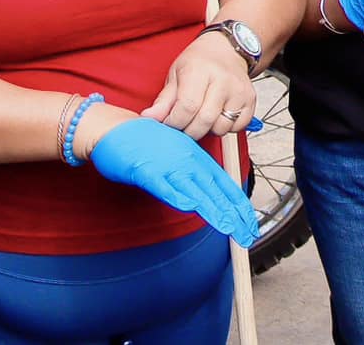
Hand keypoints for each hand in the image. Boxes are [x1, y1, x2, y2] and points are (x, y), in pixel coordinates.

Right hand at [86, 116, 258, 245]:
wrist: (114, 127)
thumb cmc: (144, 142)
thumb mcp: (176, 155)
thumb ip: (192, 174)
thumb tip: (205, 197)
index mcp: (196, 157)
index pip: (224, 184)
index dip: (239, 205)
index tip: (250, 224)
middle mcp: (187, 160)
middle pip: (214, 190)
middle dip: (233, 215)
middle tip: (247, 235)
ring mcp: (167, 164)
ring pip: (195, 190)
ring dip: (213, 209)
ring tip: (229, 226)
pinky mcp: (145, 169)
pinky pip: (163, 185)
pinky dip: (177, 196)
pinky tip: (190, 207)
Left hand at [143, 32, 256, 137]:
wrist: (227, 49)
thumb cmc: (198, 62)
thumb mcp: (176, 74)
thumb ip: (164, 100)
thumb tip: (148, 119)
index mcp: (199, 71)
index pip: (187, 107)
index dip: (175, 122)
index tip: (170, 123)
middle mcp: (222, 80)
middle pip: (204, 120)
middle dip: (189, 131)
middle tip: (184, 126)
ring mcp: (239, 90)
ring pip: (221, 127)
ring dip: (208, 129)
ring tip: (202, 117)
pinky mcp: (251, 99)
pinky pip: (237, 127)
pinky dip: (226, 127)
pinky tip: (218, 115)